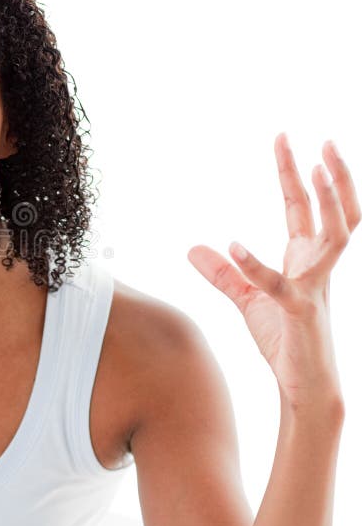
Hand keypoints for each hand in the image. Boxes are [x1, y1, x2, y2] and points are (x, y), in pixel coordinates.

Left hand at [187, 133, 358, 413]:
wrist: (304, 386)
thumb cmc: (285, 339)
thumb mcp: (248, 298)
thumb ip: (224, 273)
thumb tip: (192, 248)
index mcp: (305, 260)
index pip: (303, 208)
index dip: (295, 174)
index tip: (284, 140)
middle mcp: (317, 268)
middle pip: (331, 212)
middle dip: (329, 176)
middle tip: (319, 140)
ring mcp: (313, 288)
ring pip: (334, 237)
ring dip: (327, 203)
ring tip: (315, 170)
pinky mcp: (299, 313)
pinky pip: (279, 286)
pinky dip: (256, 267)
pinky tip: (234, 246)